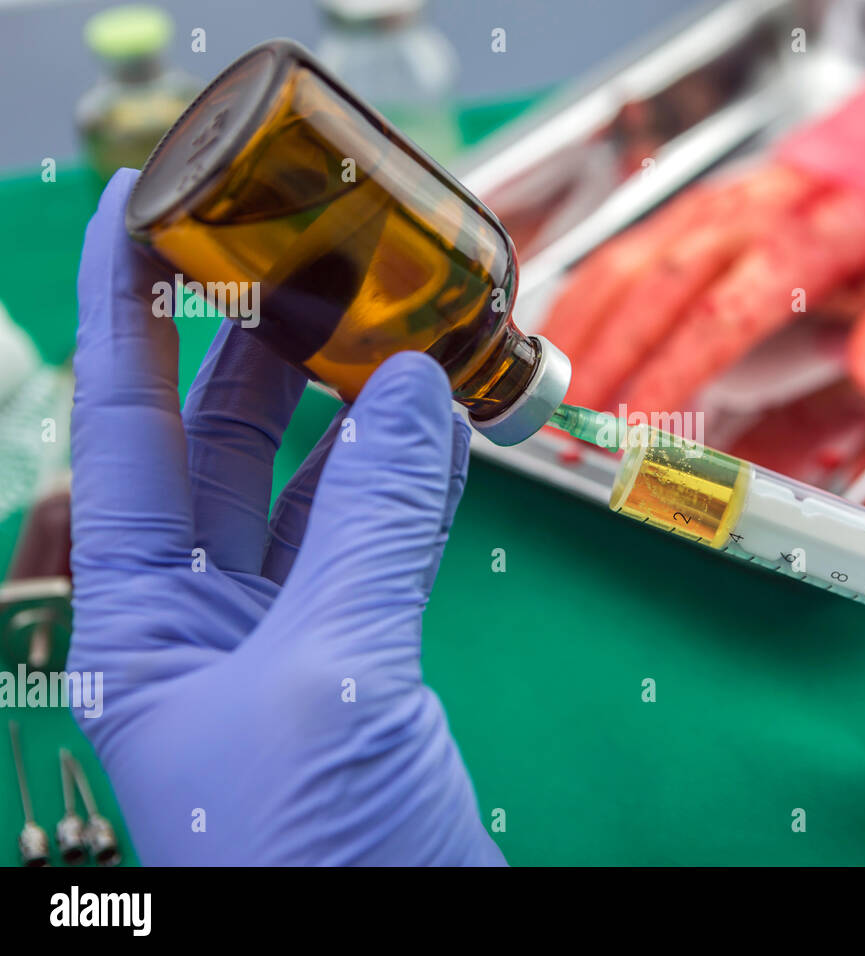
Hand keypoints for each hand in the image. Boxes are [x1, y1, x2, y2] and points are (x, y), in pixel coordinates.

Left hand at [69, 169, 503, 864]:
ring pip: (315, 493)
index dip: (124, 312)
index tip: (143, 202)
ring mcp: (291, 646)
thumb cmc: (314, 850)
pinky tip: (444, 425)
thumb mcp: (331, 673)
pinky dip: (415, 480)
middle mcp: (203, 624)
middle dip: (257, 343)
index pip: (121, 432)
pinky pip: (384, 547)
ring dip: (355, 408)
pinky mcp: (370, 669)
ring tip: (398, 321)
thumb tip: (413, 383)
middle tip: (314, 247)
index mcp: (138, 624)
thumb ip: (370, 523)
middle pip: (221, 447)